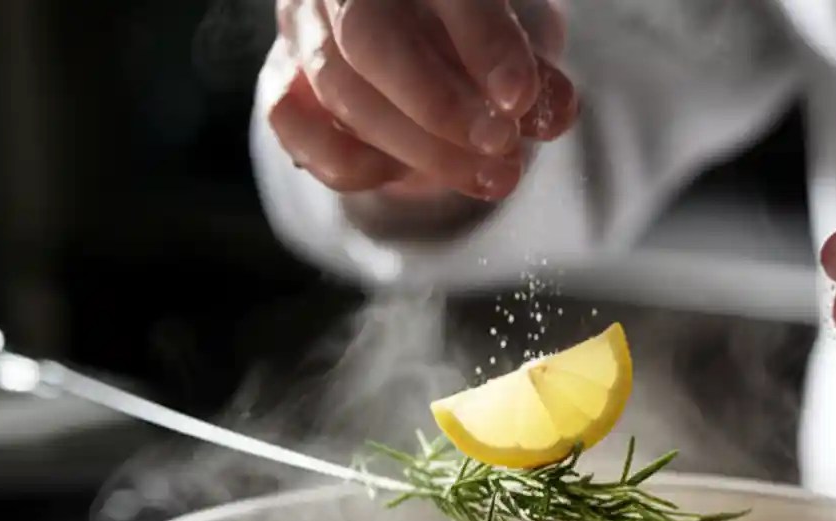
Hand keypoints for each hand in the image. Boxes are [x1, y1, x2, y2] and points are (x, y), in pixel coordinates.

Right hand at [268, 0, 577, 201]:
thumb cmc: (472, 32)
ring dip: (417, 148)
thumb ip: (531, 70)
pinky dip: (352, 163)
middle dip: (438, 106)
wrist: (414, 39)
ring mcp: (303, 28)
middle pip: (371, 39)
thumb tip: (553, 112)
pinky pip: (296, 130)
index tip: (521, 98)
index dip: (483, 41)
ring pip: (340, 91)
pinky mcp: (282, 81)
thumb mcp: (513, 40)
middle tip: (500, 147)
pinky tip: (406, 173)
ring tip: (490, 177)